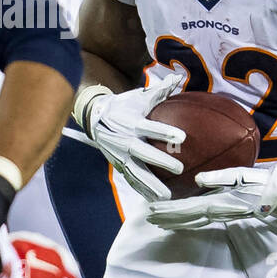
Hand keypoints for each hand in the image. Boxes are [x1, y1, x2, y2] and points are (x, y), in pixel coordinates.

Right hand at [80, 74, 186, 200]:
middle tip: (179, 168)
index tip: (182, 136)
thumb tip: (179, 77)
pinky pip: (130, 179)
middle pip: (143, 152)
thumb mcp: (139, 96)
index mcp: (131, 122)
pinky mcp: (118, 164)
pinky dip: (141, 190)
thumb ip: (160, 90)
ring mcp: (119, 154)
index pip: (149, 127)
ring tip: (167, 196)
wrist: (94, 117)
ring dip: (150, 184)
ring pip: (135, 171)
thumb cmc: (123, 105)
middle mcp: (124, 139)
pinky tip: (154, 200)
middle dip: (160, 160)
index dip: (164, 131)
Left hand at [146, 165, 276, 230]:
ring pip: (193, 222)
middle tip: (148, 218)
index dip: (170, 210)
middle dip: (167, 218)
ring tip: (158, 223)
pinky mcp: (224, 214)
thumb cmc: (261, 183)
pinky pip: (201, 221)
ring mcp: (221, 215)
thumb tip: (197, 180)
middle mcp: (218, 212)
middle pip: (187, 218)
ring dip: (175, 223)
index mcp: (219, 201)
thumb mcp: (241, 175)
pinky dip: (187, 222)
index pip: (188, 207)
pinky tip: (179, 223)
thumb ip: (218, 178)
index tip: (153, 210)